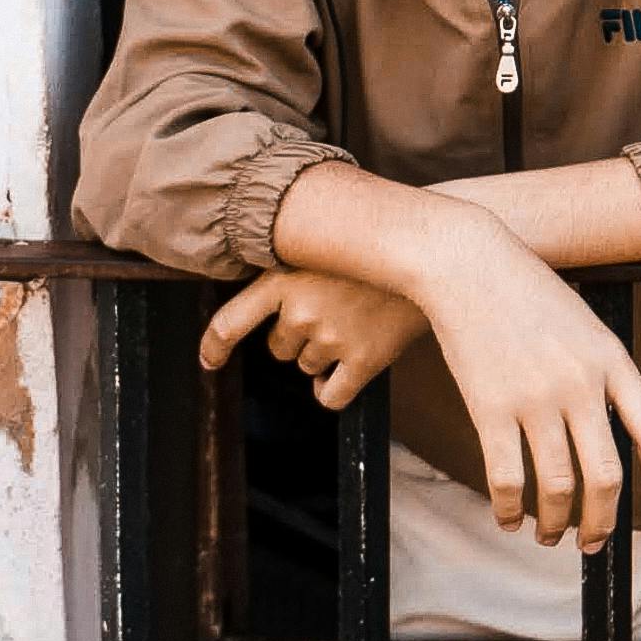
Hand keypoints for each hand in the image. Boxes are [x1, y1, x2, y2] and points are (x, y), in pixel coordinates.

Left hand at [198, 265, 426, 409]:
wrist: (431, 251)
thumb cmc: (372, 247)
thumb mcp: (321, 245)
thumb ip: (291, 271)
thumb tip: (269, 301)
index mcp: (282, 277)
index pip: (231, 321)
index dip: (214, 346)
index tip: (209, 362)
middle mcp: (301, 311)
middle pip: (279, 348)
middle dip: (297, 335)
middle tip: (332, 307)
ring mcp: (332, 337)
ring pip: (307, 368)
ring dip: (323, 354)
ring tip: (353, 321)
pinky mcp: (363, 360)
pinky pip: (331, 395)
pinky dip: (330, 391)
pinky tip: (341, 376)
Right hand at [420, 212, 640, 548]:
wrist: (467, 263)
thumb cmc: (527, 293)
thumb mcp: (586, 325)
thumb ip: (605, 375)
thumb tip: (613, 434)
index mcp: (613, 362)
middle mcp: (581, 384)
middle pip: (606, 476)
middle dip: (603, 522)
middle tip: (594, 543)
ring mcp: (535, 397)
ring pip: (557, 486)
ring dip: (555, 524)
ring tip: (549, 536)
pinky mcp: (490, 407)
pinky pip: (507, 478)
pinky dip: (510, 510)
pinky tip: (509, 519)